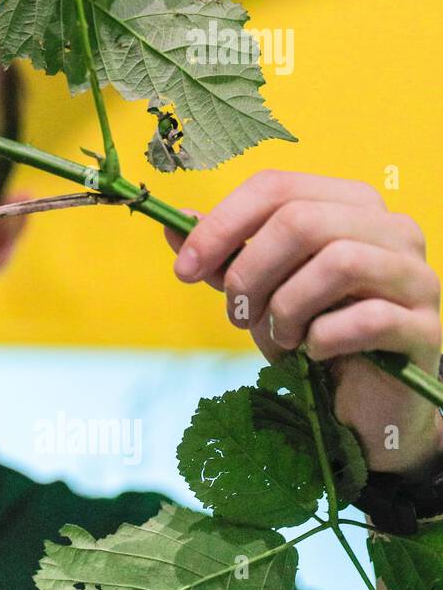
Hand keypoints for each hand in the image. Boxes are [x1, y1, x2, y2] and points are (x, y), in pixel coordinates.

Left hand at [163, 170, 442, 478]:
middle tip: (237, 314)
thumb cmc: (311, 334)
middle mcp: (392, 229)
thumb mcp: (258, 291)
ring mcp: (417, 276)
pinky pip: (368, 318)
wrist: (365, 403)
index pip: (276, 186)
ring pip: (339, 262)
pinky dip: (325, 338)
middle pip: (301, 220)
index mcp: (348, 205)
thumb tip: (173, 224)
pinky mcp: (427, 328)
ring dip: (288, 307)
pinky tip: (316, 352)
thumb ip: (224, 256)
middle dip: (250, 272)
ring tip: (281, 337)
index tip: (185, 269)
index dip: (220, 225)